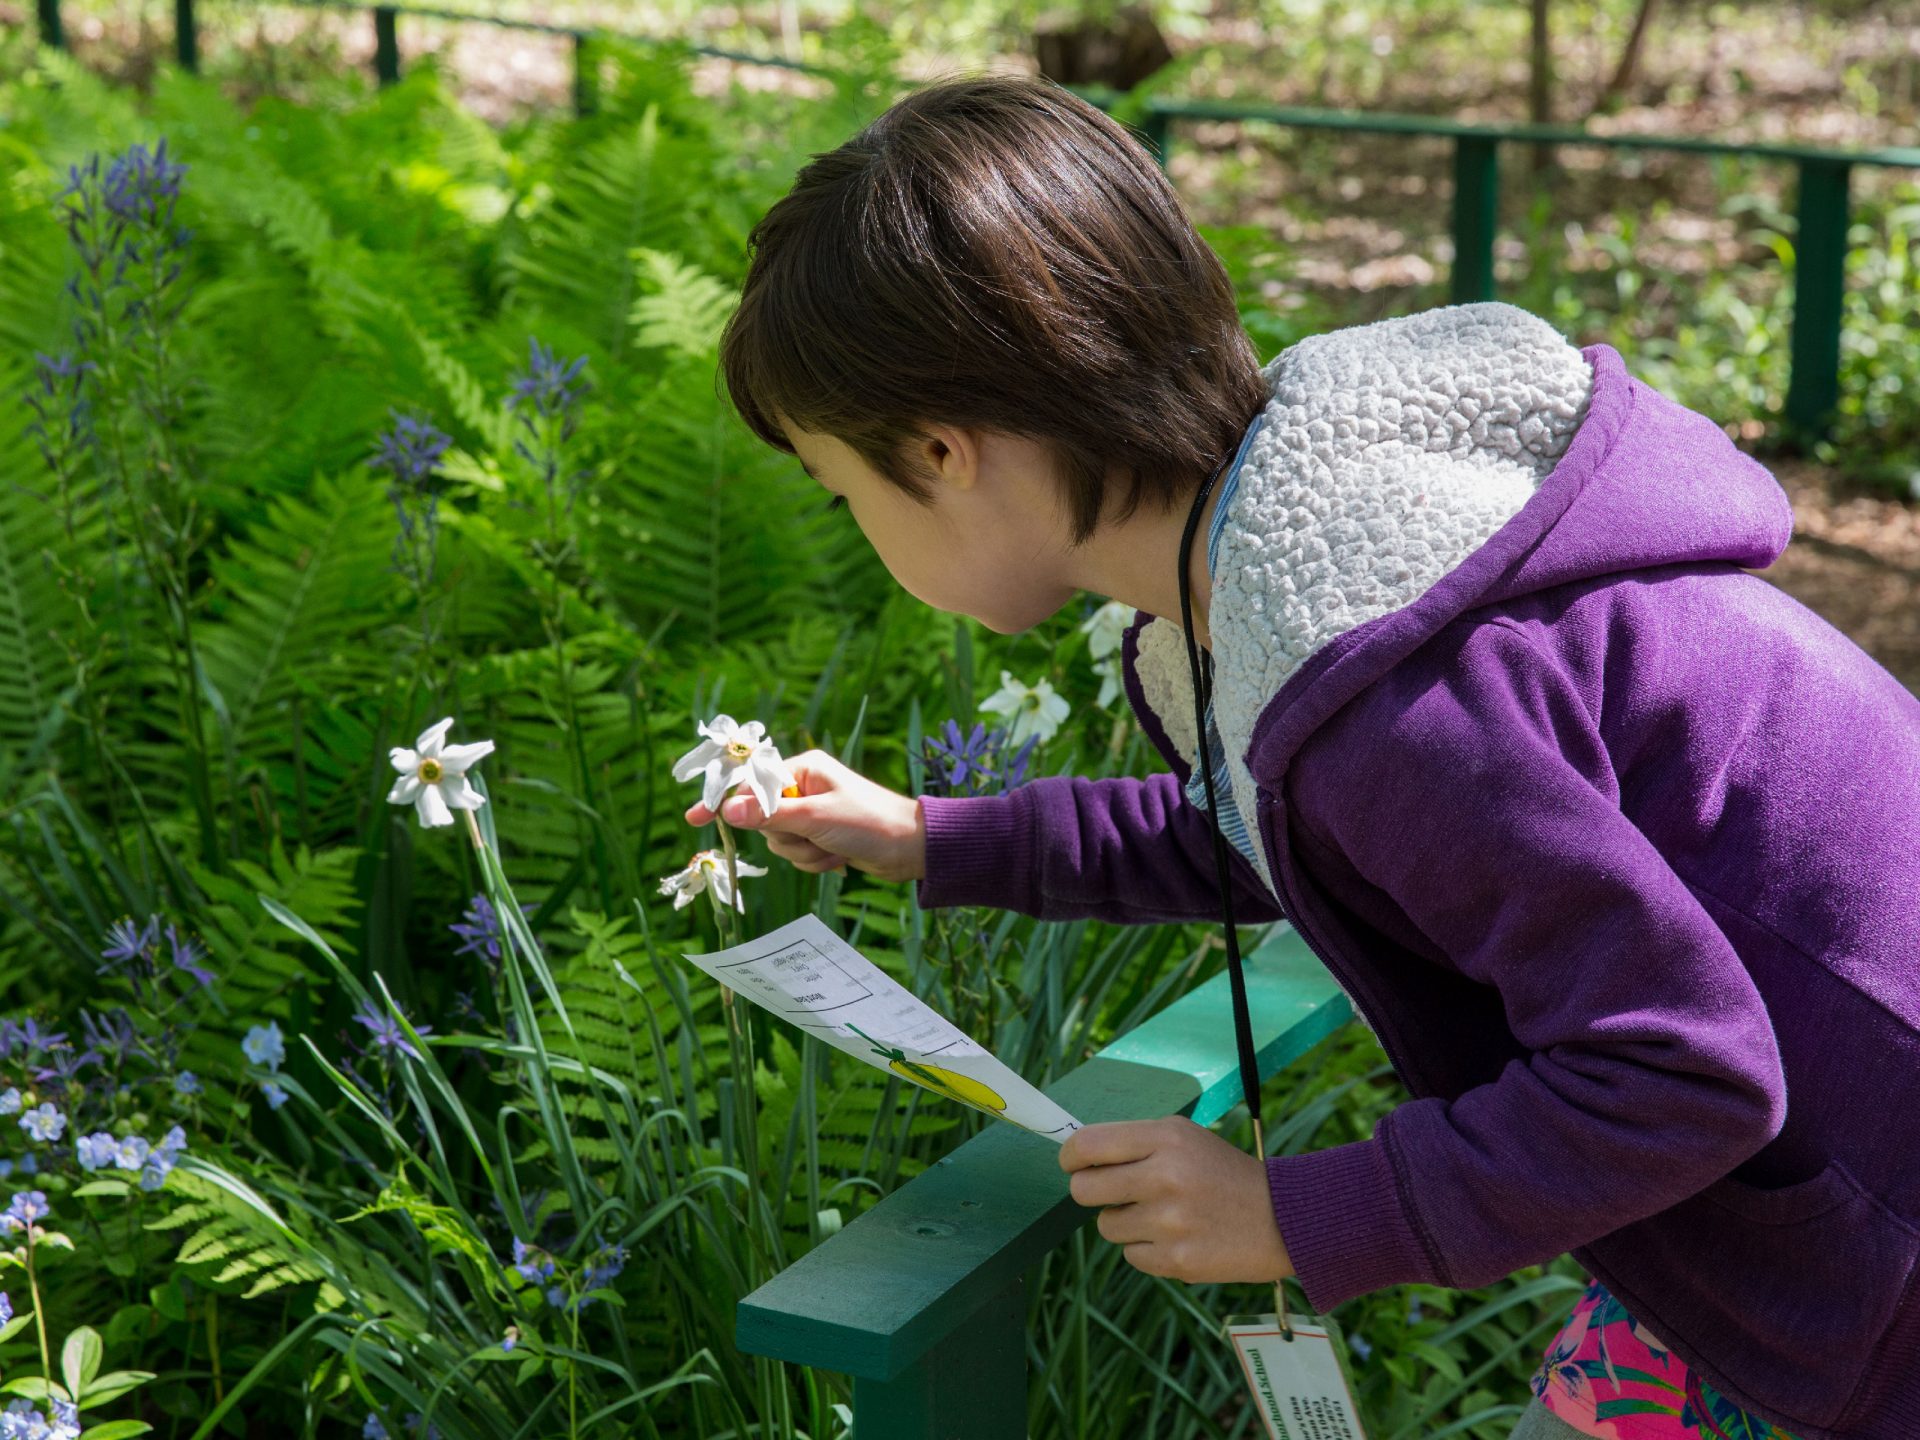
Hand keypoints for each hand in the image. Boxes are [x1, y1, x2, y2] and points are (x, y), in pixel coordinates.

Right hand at [683, 748, 927, 884]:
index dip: (724, 802)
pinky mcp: (819, 835)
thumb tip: (726, 810)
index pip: (751, 784)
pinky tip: (838, 858)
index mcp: (803, 768)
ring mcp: (810, 813)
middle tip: (816, 837)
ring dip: (804, 853)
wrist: (911, 849)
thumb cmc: (870, 823)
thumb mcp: (816, 818)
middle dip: (788, 838)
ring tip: (833, 848)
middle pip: (762, 819)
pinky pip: (796, 854)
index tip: (694, 818)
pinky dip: (814, 861)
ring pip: (779, 841)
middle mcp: (803, 787)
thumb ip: (769, 814)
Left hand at [1059, 1116, 1294, 1284]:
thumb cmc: (1224, 1174)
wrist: (1283, 1218)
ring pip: (1106, 1225)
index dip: (1070, 1156)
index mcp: (1165, 1138)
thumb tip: (1077, 1155)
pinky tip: (1178, 1238)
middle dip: (1091, 1192)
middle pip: (1083, 1189)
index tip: (1073, 1164)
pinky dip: (1147, 1249)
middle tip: (1115, 1193)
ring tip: (1163, 1215)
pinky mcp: (1177, 1260)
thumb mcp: (1185, 1138)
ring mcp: (1170, 1222)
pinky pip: (1131, 1255)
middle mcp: (1164, 1176)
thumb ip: (1134, 1143)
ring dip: (1125, 1222)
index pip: (1088, 1144)